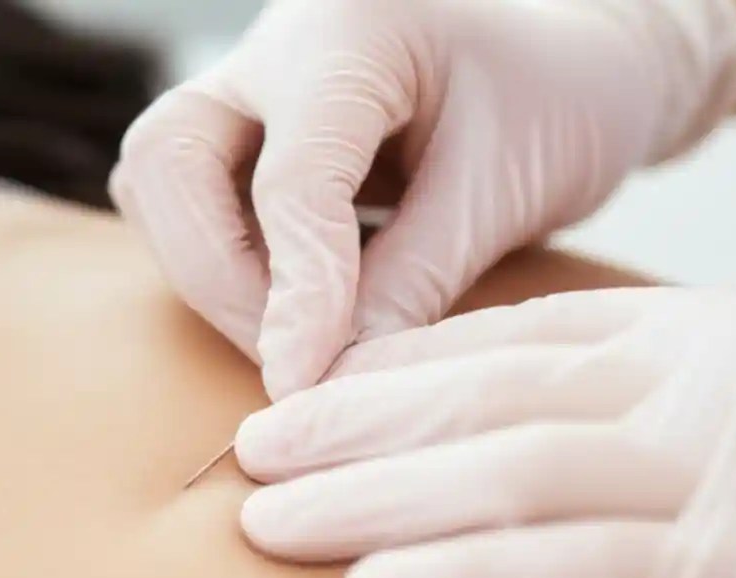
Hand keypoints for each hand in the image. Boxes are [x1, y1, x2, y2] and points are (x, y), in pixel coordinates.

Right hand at [110, 0, 735, 399]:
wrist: (575, 61)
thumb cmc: (563, 97)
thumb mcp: (505, 190)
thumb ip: (413, 282)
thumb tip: (325, 381)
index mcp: (354, 32)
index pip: (291, 180)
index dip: (294, 294)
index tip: (300, 385)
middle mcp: (278, 45)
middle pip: (168, 160)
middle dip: (214, 273)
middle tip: (289, 355)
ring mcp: (253, 80)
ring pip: (161, 177)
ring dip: (212, 271)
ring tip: (301, 333)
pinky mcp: (251, 126)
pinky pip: (192, 196)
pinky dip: (229, 260)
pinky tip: (297, 300)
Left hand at [235, 287, 735, 577]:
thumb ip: (663, 417)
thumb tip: (541, 437)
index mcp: (716, 338)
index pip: (525, 340)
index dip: (406, 369)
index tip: (317, 393)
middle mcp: (717, 376)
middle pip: (492, 394)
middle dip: (359, 424)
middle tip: (255, 451)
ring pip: (511, 469)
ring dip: (375, 498)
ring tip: (269, 522)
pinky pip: (580, 567)